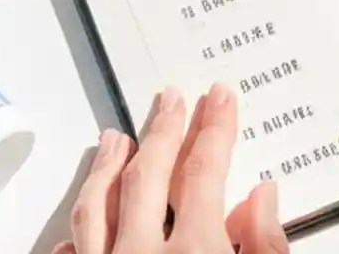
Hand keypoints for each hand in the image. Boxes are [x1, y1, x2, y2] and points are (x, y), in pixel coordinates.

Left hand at [53, 83, 288, 253]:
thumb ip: (264, 249)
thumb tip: (261, 199)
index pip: (203, 174)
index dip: (215, 131)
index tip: (221, 99)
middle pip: (146, 176)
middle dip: (162, 131)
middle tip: (172, 99)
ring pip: (96, 207)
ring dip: (107, 167)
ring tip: (114, 139)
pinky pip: (73, 252)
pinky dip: (78, 232)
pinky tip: (82, 220)